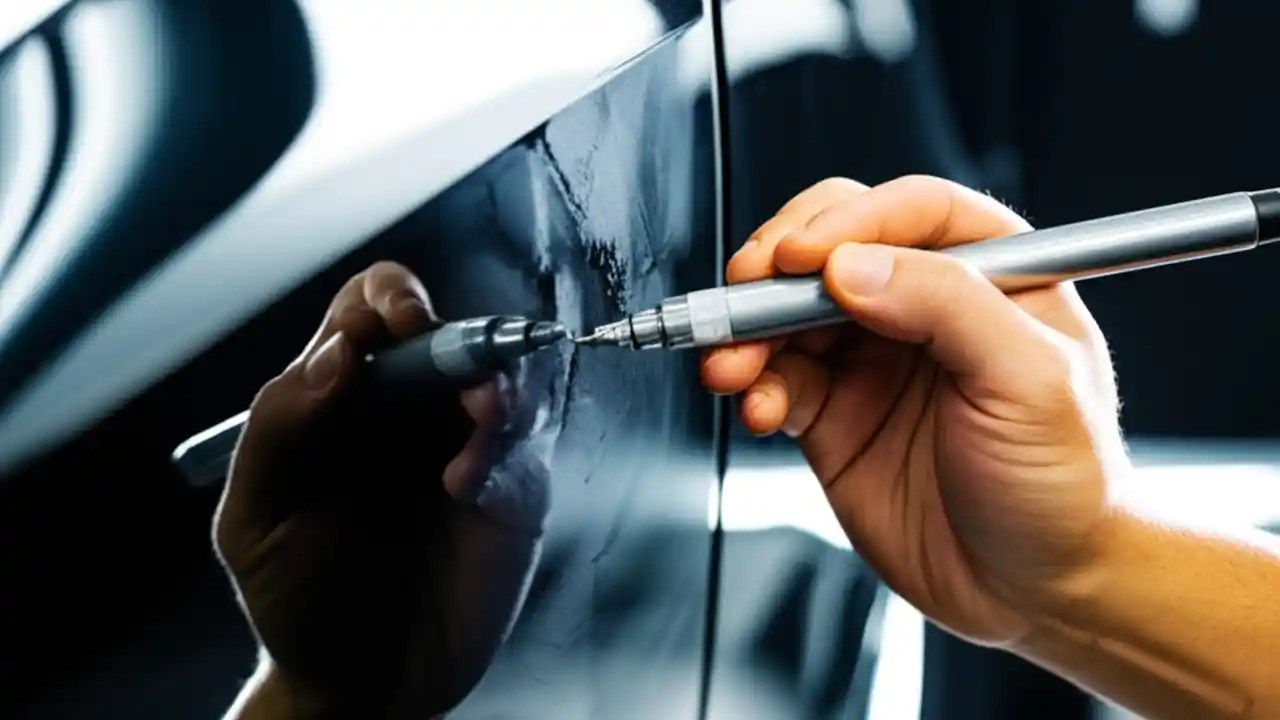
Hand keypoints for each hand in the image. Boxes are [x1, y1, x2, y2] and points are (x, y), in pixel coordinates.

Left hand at [214, 262, 544, 717]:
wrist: (359, 686)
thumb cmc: (295, 596)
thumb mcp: (254, 520)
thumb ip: (279, 428)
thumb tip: (338, 349)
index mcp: (344, 396)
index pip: (372, 307)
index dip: (389, 299)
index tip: (392, 324)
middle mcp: (411, 410)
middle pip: (452, 331)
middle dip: (460, 342)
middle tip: (454, 380)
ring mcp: (468, 447)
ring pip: (508, 379)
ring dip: (496, 392)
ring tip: (472, 435)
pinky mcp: (512, 493)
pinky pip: (526, 447)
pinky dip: (504, 453)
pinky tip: (464, 489)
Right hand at [702, 176, 1128, 645]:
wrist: (1036, 591)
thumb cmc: (1066, 485)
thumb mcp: (1031, 382)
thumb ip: (947, 306)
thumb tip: (850, 266)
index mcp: (993, 276)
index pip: (914, 212)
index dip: (851, 220)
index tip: (803, 256)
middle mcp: (926, 306)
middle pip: (834, 246)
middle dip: (778, 266)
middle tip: (746, 291)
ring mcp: (874, 359)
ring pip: (789, 311)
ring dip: (747, 329)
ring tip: (732, 364)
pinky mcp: (833, 412)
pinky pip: (776, 379)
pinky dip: (752, 386)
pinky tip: (756, 406)